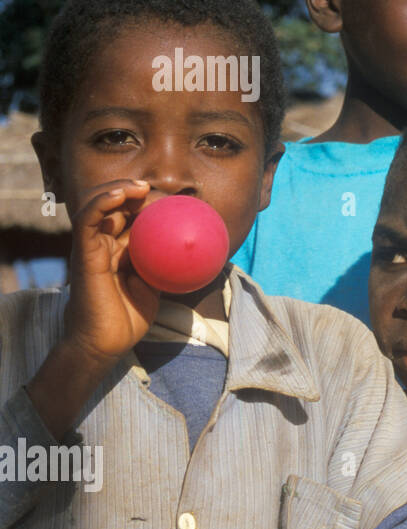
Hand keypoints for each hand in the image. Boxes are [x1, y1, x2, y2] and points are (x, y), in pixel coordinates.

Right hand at [61, 179, 160, 363]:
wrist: (106, 342)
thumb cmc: (131, 316)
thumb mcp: (158, 283)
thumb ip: (169, 263)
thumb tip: (201, 247)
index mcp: (119, 248)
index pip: (130, 215)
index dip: (148, 201)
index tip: (173, 199)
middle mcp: (102, 242)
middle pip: (113, 204)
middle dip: (133, 190)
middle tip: (156, 189)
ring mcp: (90, 246)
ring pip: (97, 204)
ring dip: (118, 189)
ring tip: (140, 187)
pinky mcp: (82, 252)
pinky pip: (88, 219)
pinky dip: (103, 201)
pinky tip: (122, 194)